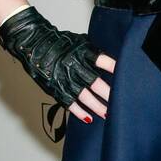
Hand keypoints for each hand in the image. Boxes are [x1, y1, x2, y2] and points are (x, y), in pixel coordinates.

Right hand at [0, 5, 114, 122]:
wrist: (33, 43)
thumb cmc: (59, 42)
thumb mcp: (79, 42)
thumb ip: (94, 54)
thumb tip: (112, 65)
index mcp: (82, 52)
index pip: (103, 62)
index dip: (115, 70)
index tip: (126, 76)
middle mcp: (74, 66)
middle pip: (95, 83)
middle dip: (109, 94)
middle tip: (121, 102)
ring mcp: (64, 78)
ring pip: (84, 96)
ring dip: (97, 107)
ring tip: (108, 114)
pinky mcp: (55, 88)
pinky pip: (69, 103)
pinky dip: (79, 112)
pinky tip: (88, 118)